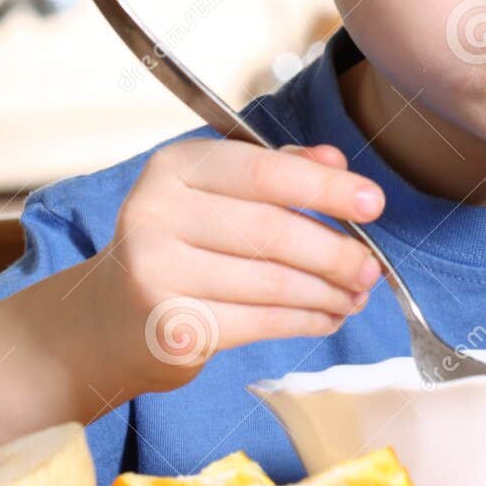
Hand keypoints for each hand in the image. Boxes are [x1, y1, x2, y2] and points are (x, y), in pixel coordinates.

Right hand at [85, 138, 386, 395]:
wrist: (110, 319)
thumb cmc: (182, 242)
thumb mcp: (219, 191)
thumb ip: (277, 169)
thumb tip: (335, 159)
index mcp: (176, 166)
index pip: (264, 172)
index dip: (326, 187)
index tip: (374, 204)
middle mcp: (156, 212)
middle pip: (271, 231)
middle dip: (334, 252)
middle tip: (372, 267)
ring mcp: (156, 272)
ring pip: (269, 282)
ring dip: (326, 292)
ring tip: (356, 295)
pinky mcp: (168, 327)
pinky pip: (257, 322)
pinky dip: (302, 321)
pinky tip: (326, 317)